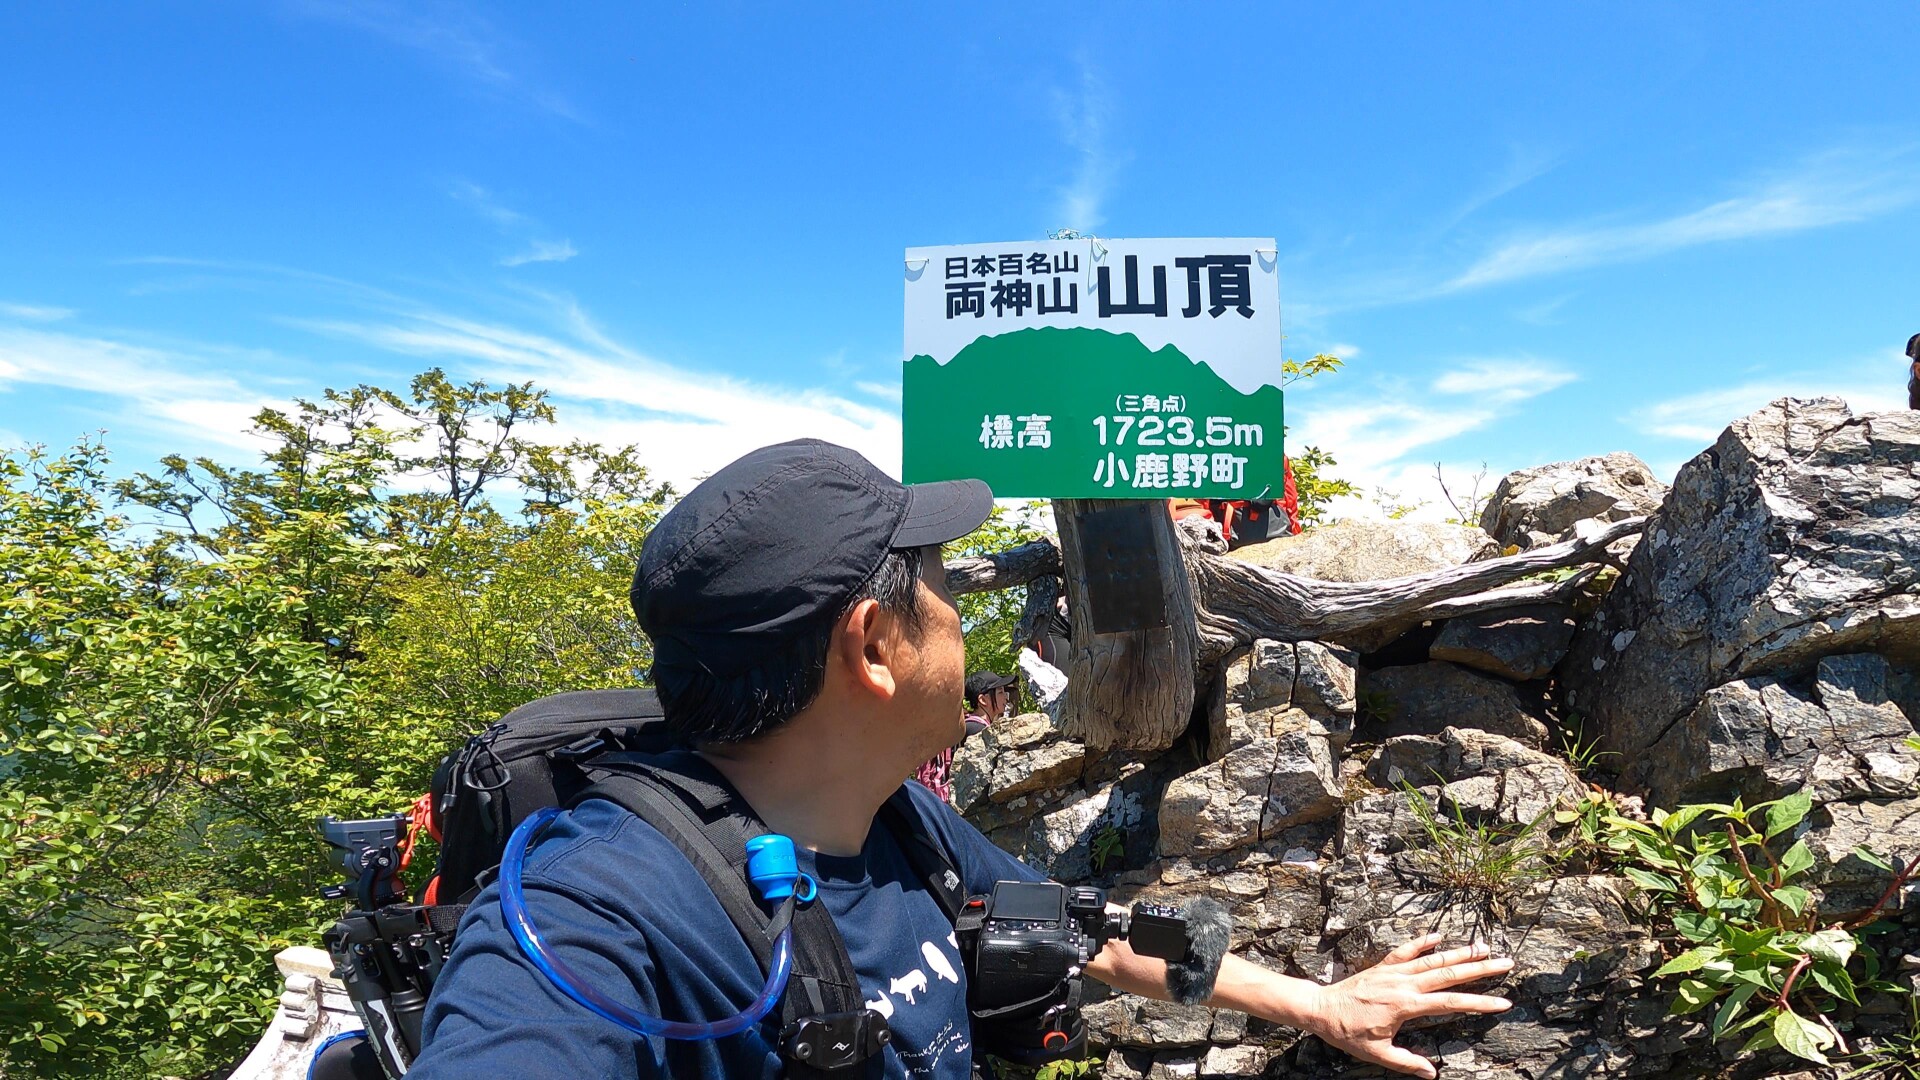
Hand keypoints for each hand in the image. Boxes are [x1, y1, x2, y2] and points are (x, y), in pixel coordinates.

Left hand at [1303, 933, 1513, 1077]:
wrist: (1320, 1009)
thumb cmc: (1347, 1033)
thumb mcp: (1377, 1053)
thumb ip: (1406, 1062)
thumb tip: (1432, 1073)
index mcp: (1406, 1005)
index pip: (1451, 1002)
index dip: (1479, 1003)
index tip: (1502, 1003)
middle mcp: (1403, 983)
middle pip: (1448, 973)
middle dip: (1479, 969)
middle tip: (1506, 963)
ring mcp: (1393, 972)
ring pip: (1432, 959)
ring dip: (1458, 952)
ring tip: (1483, 947)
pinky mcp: (1382, 966)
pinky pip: (1405, 950)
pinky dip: (1421, 942)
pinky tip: (1438, 935)